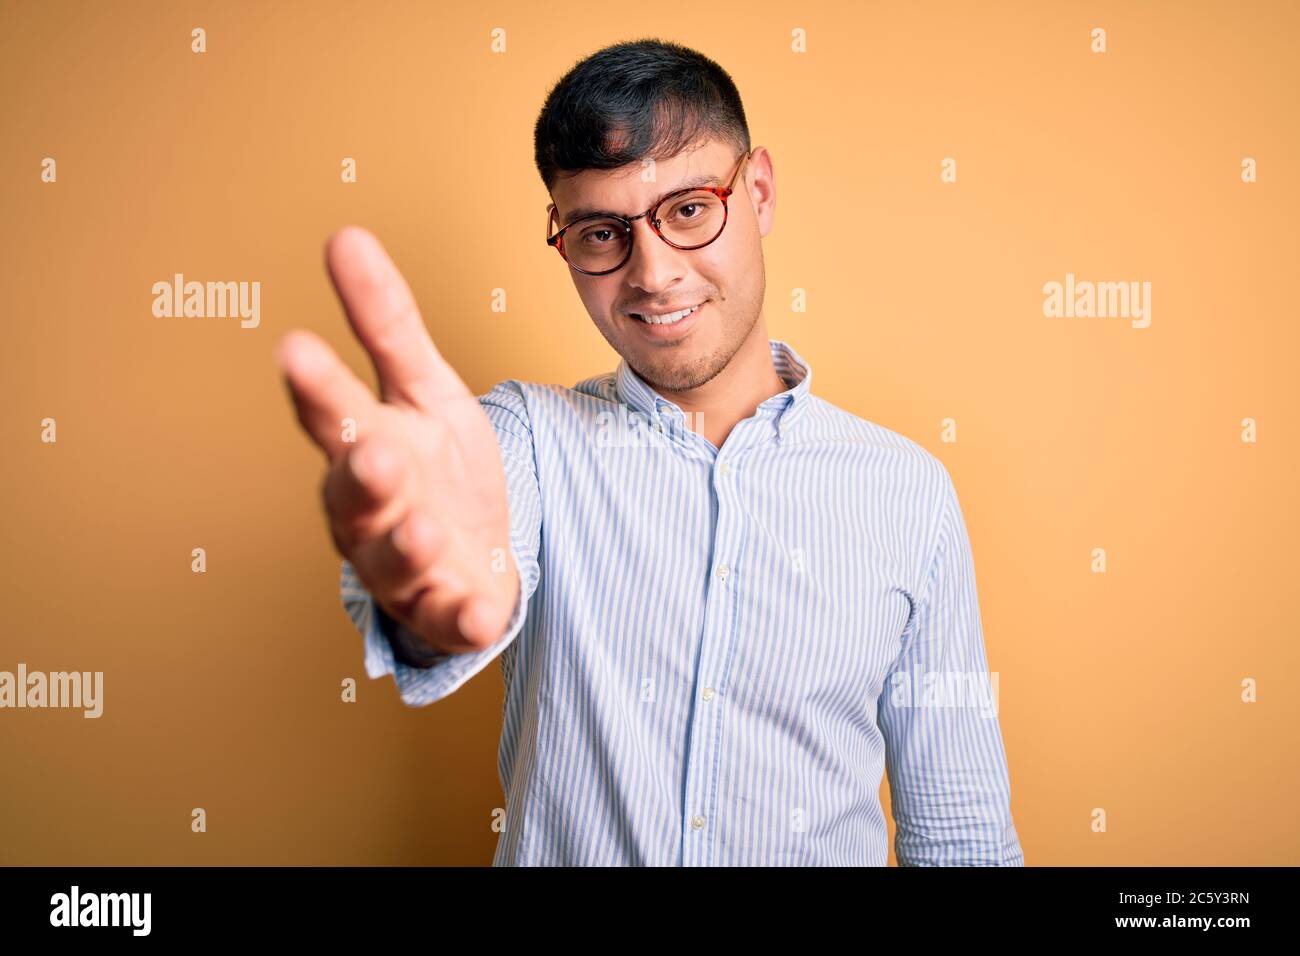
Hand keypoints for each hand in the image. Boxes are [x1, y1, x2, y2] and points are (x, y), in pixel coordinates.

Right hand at [275, 226, 518, 654]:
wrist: (469, 550)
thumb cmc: (434, 464)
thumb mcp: (423, 385)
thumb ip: (386, 321)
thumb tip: (345, 235)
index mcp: (361, 446)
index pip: (332, 411)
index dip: (314, 385)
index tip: (295, 346)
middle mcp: (370, 510)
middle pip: (354, 494)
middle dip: (361, 475)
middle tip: (373, 452)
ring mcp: (404, 565)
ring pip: (392, 559)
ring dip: (404, 543)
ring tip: (422, 528)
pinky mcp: (444, 608)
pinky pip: (449, 618)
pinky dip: (463, 616)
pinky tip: (480, 611)